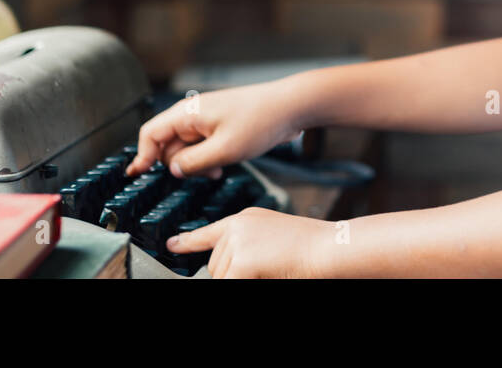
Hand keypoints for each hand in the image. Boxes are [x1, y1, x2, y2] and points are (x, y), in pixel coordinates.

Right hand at [126, 80, 307, 179]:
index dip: (141, 155)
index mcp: (188, 113)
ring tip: (217, 170)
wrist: (291, 106)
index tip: (135, 175)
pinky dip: (208, 158)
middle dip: (180, 164)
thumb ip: (193, 163)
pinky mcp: (220, 124)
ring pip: (186, 147)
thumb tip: (173, 169)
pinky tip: (222, 165)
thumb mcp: (224, 150)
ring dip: (196, 164)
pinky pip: (203, 145)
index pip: (150, 134)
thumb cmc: (261, 122)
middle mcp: (193, 113)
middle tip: (203, 174)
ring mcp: (207, 118)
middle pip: (168, 143)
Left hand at [167, 207, 332, 277]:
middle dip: (231, 275)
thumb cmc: (311, 247)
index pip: (208, 232)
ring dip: (239, 279)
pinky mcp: (241, 261)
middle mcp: (237, 226)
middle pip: (215, 265)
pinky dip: (243, 281)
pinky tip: (264, 274)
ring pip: (221, 277)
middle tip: (263, 270)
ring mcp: (237, 242)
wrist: (328, 247)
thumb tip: (227, 268)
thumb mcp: (271, 240)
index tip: (172, 244)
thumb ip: (245, 248)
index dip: (187, 241)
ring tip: (270, 269)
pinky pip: (229, 283)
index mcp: (245, 219)